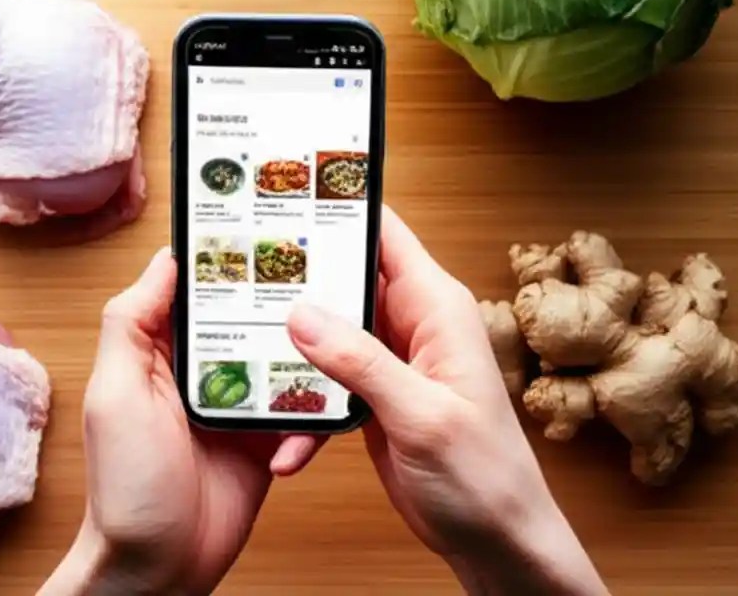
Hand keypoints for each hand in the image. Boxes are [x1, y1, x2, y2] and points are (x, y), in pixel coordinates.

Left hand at [42, 248, 323, 595]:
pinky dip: (308, 420)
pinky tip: (295, 438)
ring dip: (302, 360)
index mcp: (157, 349)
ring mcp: (235, 403)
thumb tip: (164, 260)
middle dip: (278, 301)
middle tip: (317, 279)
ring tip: (322, 355)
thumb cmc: (125, 488)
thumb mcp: (115, 393)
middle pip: (247, 315)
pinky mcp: (265, 437)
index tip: (260, 223)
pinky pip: (300, 410)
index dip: (222, 256)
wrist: (159, 568)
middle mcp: (198, 369)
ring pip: (283, 357)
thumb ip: (131, 323)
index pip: (193, 286)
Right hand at [286, 207, 606, 595]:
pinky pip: (325, 383)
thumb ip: (361, 362)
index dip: (339, 209)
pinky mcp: (373, 397)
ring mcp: (391, 361)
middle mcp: (413, 326)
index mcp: (437, 309)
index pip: (385, 235)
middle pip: (344, 281)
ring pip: (326, 333)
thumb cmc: (486, 477)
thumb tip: (302, 314)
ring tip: (250, 367)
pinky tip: (288, 443)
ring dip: (291, 355)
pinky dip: (304, 411)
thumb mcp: (421, 415)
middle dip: (296, 285)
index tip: (285, 197)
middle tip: (240, 283)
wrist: (496, 540)